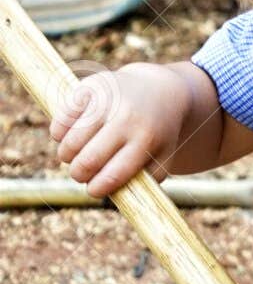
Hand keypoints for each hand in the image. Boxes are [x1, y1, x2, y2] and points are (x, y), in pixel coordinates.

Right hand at [49, 63, 188, 197]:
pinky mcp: (90, 87)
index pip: (114, 173)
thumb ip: (145, 180)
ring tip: (73, 157)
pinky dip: (58, 133)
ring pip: (71, 141)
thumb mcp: (162, 156)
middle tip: (79, 175)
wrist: (158, 91)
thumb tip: (117, 196)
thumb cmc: (156, 134)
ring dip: (66, 156)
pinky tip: (67, 137)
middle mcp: (126, 118)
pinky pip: (62, 118)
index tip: (92, 191)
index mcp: (146, 139)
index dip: (97, 188)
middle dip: (78, 174)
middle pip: (89, 160)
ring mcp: (107, 101)